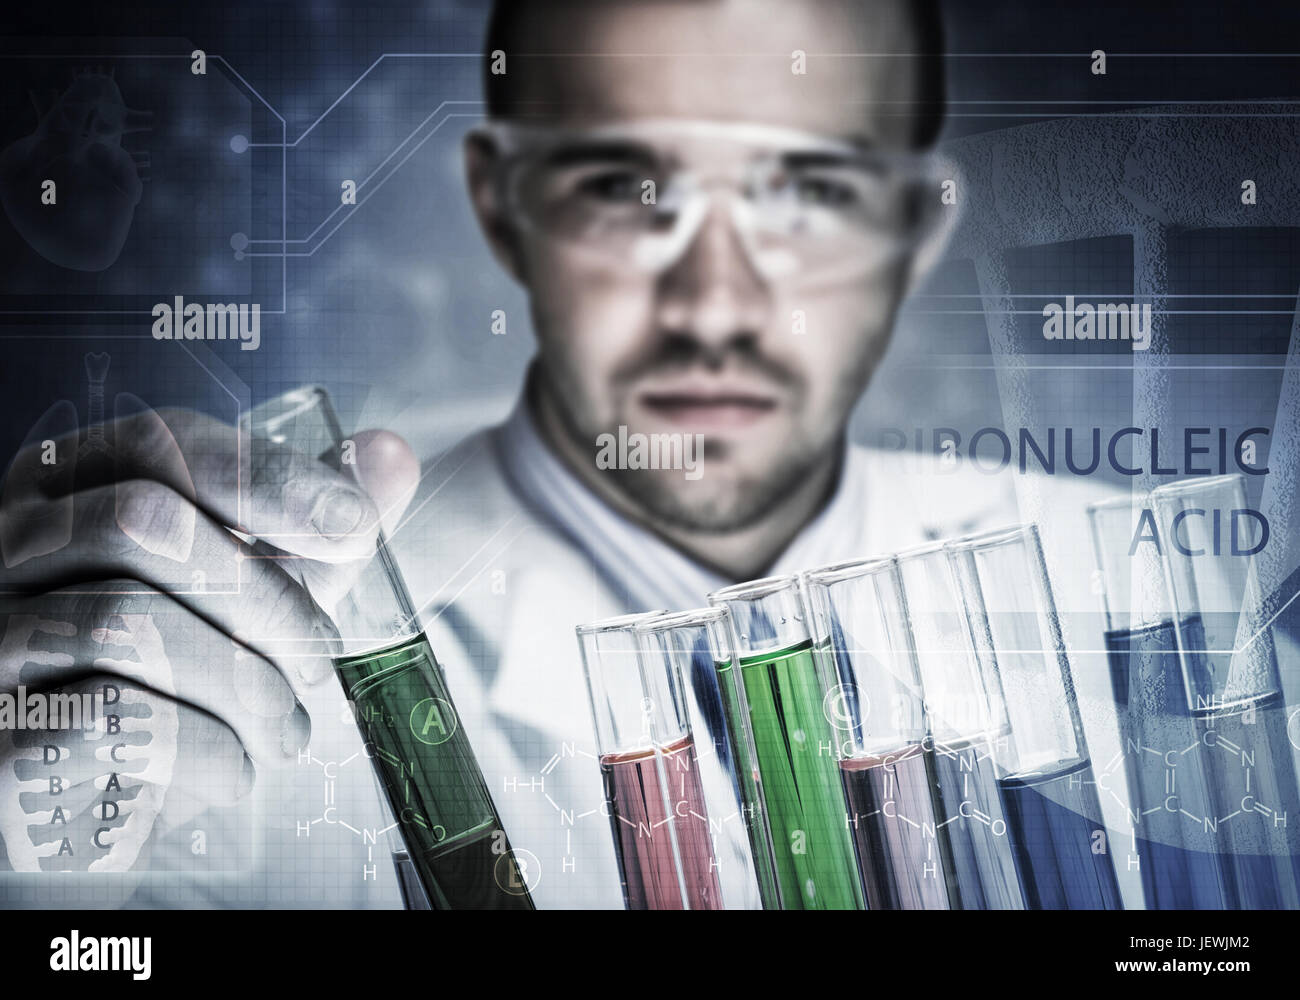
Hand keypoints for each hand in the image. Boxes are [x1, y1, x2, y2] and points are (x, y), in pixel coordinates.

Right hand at [0, 404, 417, 870]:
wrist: (96, 803)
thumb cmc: (176, 677)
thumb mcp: (250, 591)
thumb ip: (310, 528)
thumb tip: (392, 453)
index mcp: (66, 492)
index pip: (158, 442)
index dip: (269, 477)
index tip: (356, 530)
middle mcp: (7, 551)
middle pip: (142, 523)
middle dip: (267, 598)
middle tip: (322, 660)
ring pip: (132, 623)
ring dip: (249, 685)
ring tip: (288, 727)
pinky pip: (116, 720)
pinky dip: (210, 749)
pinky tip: (238, 768)